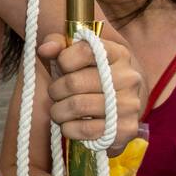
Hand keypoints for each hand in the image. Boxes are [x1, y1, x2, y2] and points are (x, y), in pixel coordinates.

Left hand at [40, 36, 142, 155]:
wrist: (122, 104)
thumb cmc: (92, 75)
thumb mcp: (77, 55)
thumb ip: (58, 44)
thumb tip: (44, 48)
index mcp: (118, 53)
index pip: (84, 50)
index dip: (63, 60)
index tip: (61, 66)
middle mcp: (128, 77)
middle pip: (74, 82)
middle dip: (55, 90)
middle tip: (55, 94)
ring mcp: (130, 104)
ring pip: (78, 106)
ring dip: (58, 110)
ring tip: (59, 110)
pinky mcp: (127, 129)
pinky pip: (87, 130)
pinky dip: (69, 128)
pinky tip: (68, 124)